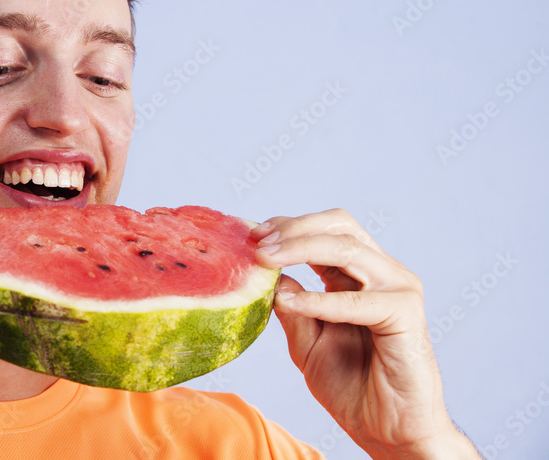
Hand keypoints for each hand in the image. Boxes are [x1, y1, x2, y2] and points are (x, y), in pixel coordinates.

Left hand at [251, 209, 478, 458]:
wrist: (388, 432)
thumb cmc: (352, 388)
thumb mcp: (306, 343)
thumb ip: (291, 308)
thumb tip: (271, 276)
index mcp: (357, 275)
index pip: (323, 229)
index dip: (287, 226)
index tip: (250, 235)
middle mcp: (380, 273)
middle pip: (339, 225)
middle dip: (294, 228)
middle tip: (258, 242)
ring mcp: (397, 289)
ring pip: (348, 248)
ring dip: (302, 248)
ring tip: (267, 260)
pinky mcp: (406, 314)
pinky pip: (359, 300)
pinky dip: (322, 299)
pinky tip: (293, 303)